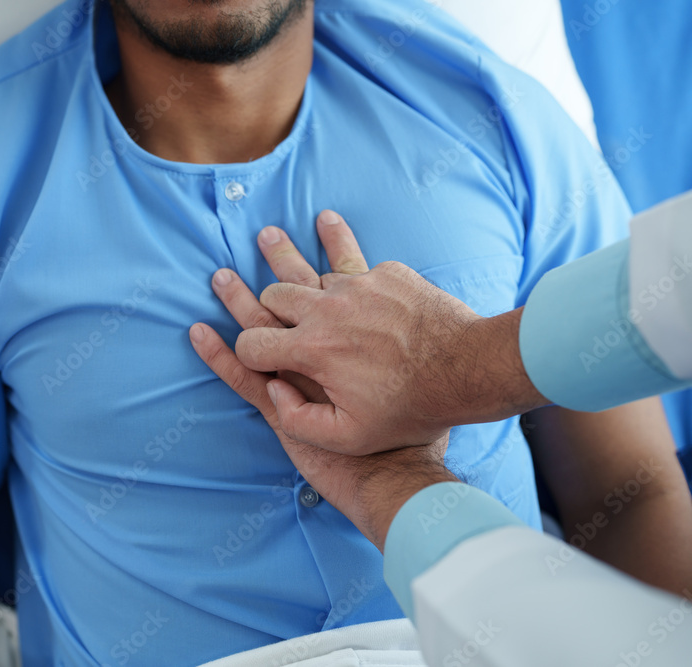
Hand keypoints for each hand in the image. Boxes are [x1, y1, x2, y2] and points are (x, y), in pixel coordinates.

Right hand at [234, 242, 547, 455]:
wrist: (468, 369)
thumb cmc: (412, 408)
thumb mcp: (349, 437)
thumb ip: (298, 421)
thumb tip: (275, 390)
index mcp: (311, 351)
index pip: (253, 344)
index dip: (244, 351)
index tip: (249, 352)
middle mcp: (325, 310)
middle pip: (272, 296)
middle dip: (254, 299)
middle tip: (229, 279)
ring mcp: (355, 287)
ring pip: (307, 267)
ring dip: (282, 254)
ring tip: (266, 236)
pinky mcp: (383, 274)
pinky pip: (351, 260)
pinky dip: (336, 244)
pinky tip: (326, 221)